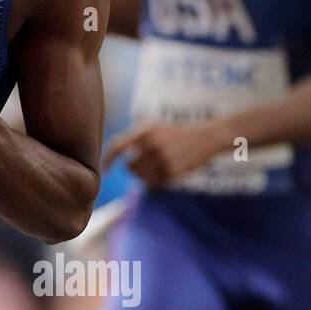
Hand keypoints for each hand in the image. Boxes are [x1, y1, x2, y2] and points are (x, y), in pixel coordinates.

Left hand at [103, 120, 227, 187]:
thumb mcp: (153, 126)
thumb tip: (107, 155)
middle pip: (129, 167)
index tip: (104, 170)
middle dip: (132, 168)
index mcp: (145, 130)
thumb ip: (132, 137)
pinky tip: (164, 171)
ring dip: (143, 176)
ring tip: (154, 167)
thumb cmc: (173, 133)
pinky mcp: (174, 171)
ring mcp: (164, 158)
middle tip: (141, 164)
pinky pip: (154, 183)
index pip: (118, 146)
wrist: (205, 137)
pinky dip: (155, 181)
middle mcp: (153, 144)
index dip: (108, 159)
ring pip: (141, 177)